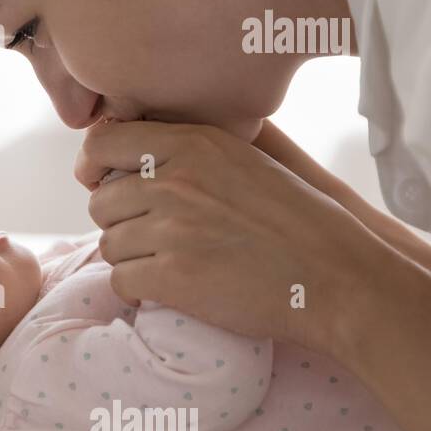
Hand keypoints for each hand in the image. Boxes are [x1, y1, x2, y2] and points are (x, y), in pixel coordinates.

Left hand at [77, 120, 400, 353]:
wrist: (337, 277)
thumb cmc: (294, 220)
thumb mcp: (244, 159)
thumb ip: (186, 151)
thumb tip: (120, 148)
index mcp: (194, 144)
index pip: (101, 142)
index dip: (93, 166)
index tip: (101, 182)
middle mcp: (177, 181)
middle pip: (100, 201)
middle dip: (118, 221)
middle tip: (154, 235)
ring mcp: (173, 228)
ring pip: (108, 244)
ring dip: (130, 257)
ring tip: (168, 261)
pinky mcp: (173, 276)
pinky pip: (119, 280)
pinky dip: (136, 288)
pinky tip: (166, 287)